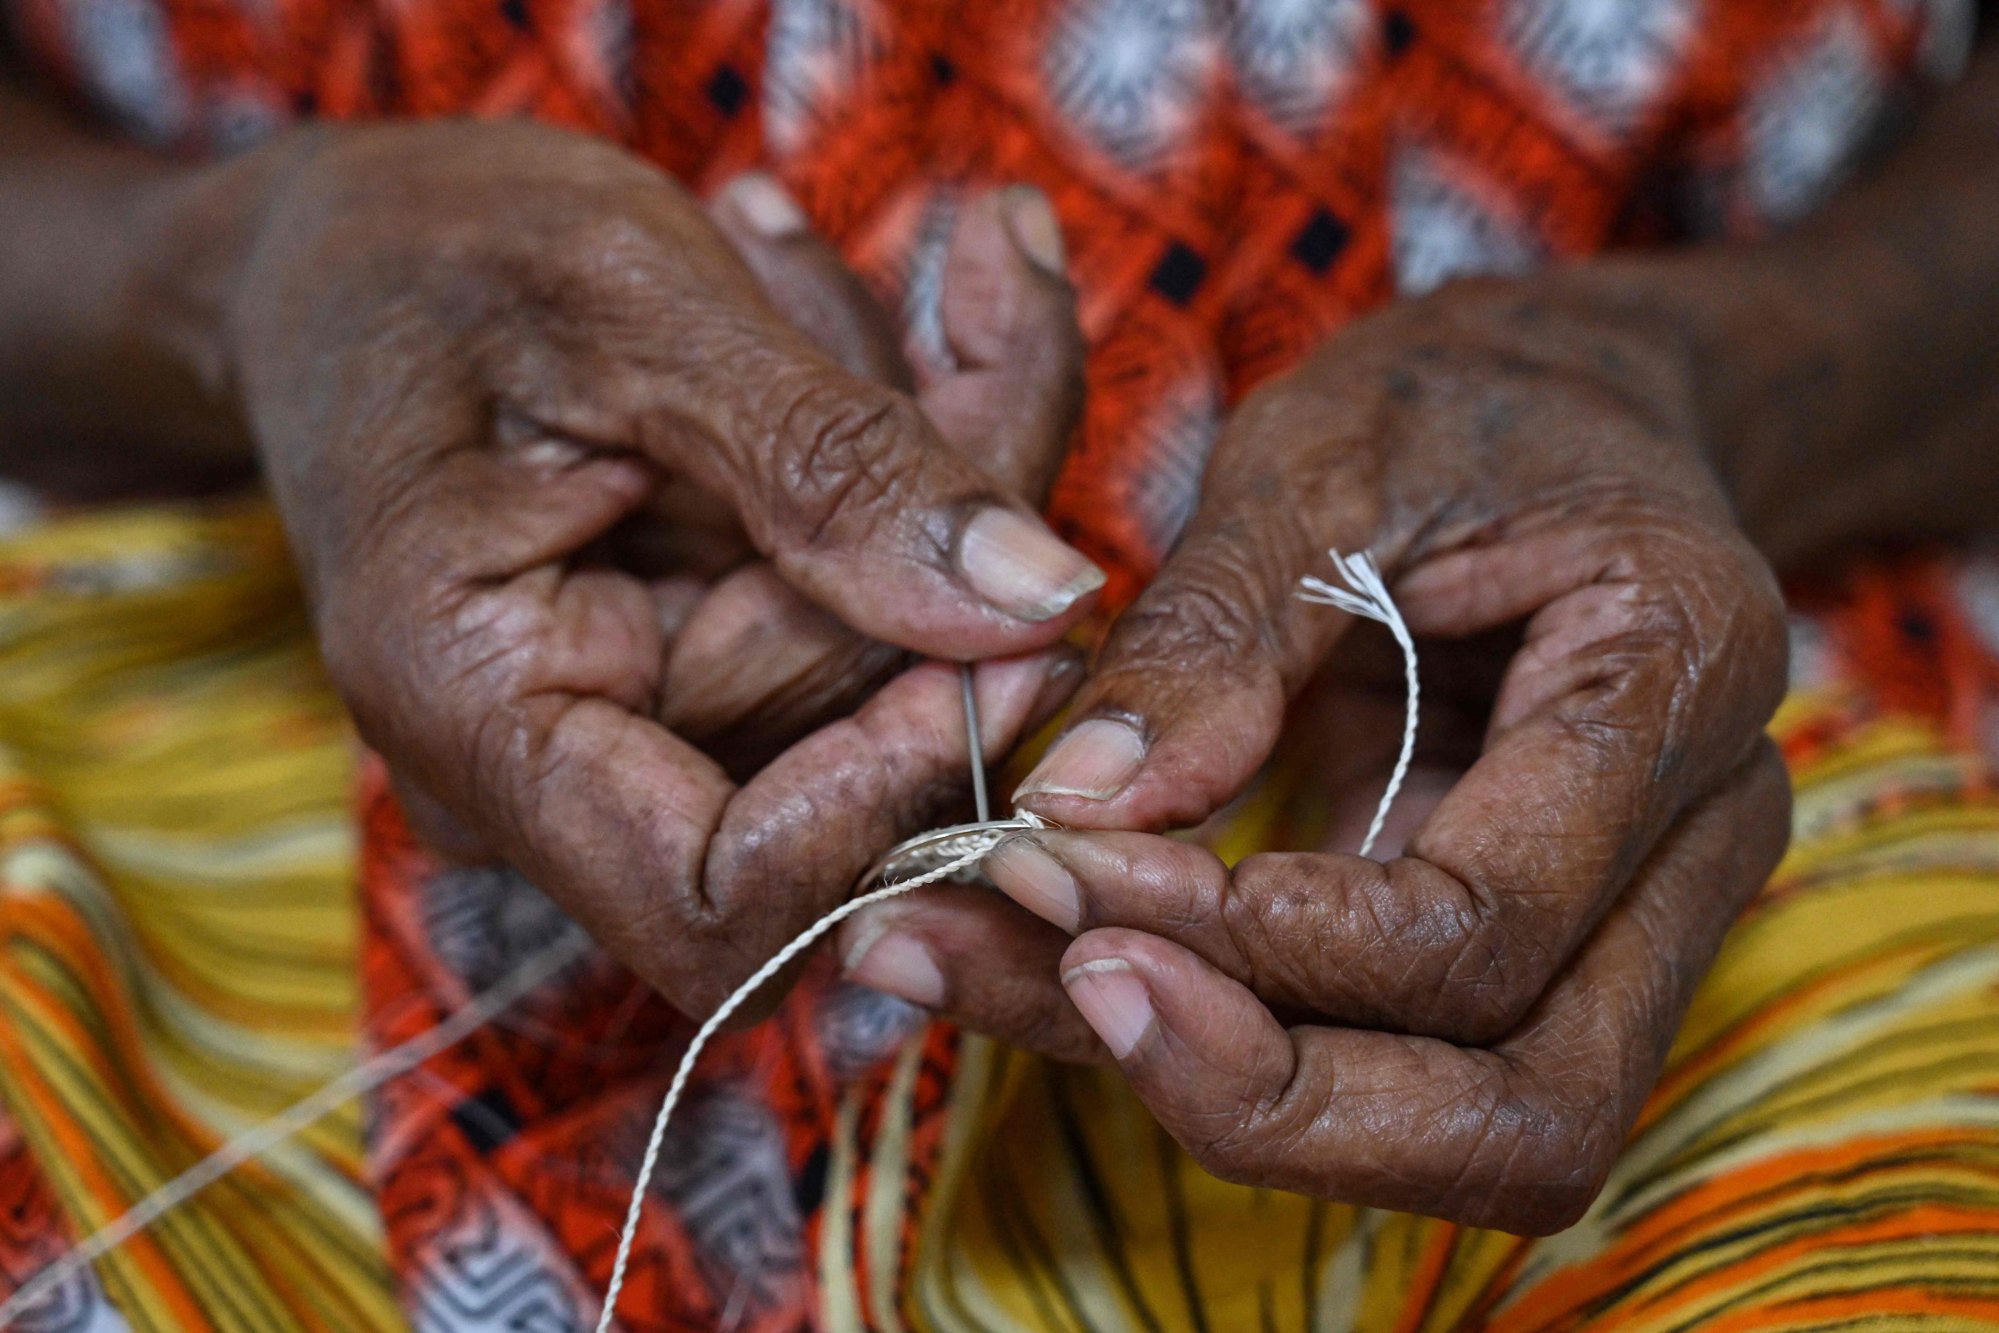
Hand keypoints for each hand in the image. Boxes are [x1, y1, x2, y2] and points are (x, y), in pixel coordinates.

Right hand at [222, 119, 1100, 1015]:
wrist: (354, 250)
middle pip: (847, 764)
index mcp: (470, 710)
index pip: (723, 899)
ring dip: (953, 457)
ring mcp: (641, 727)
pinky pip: (886, 618)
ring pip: (895, 675)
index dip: (892, 796)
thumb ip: (831, 463)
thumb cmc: (443, 254)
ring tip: (882, 258)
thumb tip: (1044, 604)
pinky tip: (940, 297)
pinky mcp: (714, 668)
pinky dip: (941, 464)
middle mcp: (555, 764)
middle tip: (980, 281)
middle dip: (950, 537)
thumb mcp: (632, 306)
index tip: (1015, 624)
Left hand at [886, 272, 1790, 1228]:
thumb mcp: (1325, 453)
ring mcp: (1613, 919)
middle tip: (1060, 981)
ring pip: (1451, 1128)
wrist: (1560, 406)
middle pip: (1524, 1119)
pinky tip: (1015, 954)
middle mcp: (1689, 843)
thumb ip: (1214, 630)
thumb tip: (1075, 804)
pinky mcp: (1499, 946)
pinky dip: (1192, 1026)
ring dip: (1207, 1090)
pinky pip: (1366, 1048)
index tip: (1074, 873)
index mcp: (1679, 676)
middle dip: (1268, 1101)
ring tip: (960, 962)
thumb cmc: (1458, 399)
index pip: (1490, 929)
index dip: (1277, 946)